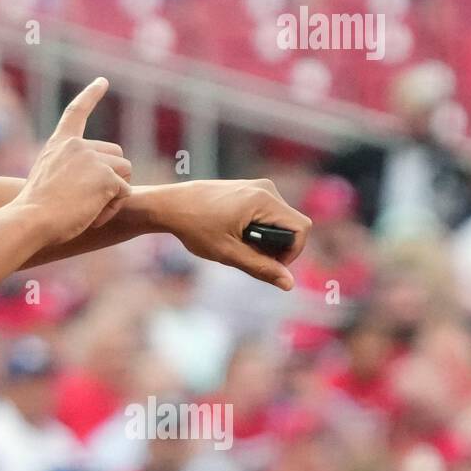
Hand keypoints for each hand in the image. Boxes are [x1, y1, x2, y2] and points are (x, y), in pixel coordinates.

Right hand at [15, 78, 131, 245]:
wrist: (30, 220)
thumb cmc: (34, 210)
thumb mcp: (45, 178)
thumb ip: (68, 169)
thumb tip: (94, 176)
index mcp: (60, 143)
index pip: (77, 111)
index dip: (91, 95)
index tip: (102, 81)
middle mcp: (78, 145)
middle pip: (116, 155)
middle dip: (112, 177)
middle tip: (89, 200)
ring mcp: (93, 159)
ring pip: (125, 173)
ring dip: (114, 194)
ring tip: (88, 209)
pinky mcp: (106, 177)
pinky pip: (125, 193)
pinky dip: (112, 209)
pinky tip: (91, 216)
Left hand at [161, 178, 311, 289]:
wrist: (169, 205)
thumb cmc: (194, 227)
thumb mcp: (228, 253)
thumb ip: (261, 267)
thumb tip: (289, 284)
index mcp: (263, 200)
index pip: (301, 229)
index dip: (292, 253)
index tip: (267, 264)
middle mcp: (265, 189)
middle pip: (292, 225)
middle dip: (277, 246)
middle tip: (247, 256)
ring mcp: (257, 186)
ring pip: (280, 220)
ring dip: (266, 238)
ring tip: (237, 245)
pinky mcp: (249, 189)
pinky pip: (268, 213)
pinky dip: (258, 228)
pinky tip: (234, 234)